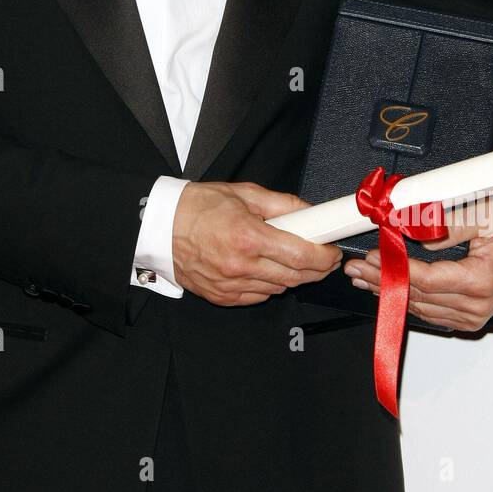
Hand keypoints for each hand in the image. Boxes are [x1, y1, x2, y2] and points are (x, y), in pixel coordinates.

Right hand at [172, 180, 341, 305]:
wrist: (160, 226)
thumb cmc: (197, 206)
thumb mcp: (244, 194)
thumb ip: (282, 204)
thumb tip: (310, 213)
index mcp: (248, 236)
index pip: (302, 256)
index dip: (325, 256)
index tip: (332, 251)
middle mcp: (240, 265)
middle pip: (296, 277)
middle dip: (316, 268)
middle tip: (321, 256)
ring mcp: (230, 285)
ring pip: (279, 289)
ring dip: (292, 276)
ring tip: (288, 258)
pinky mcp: (222, 297)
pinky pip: (258, 297)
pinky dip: (268, 285)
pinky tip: (265, 269)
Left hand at [342, 196, 492, 330]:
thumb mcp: (485, 214)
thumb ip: (450, 223)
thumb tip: (416, 230)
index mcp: (479, 280)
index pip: (427, 280)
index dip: (396, 269)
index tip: (373, 257)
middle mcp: (475, 305)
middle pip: (417, 296)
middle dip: (382, 280)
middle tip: (354, 267)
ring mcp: (471, 316)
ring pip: (419, 308)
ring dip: (388, 292)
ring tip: (361, 277)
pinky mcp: (467, 319)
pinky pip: (429, 313)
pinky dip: (405, 300)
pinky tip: (385, 289)